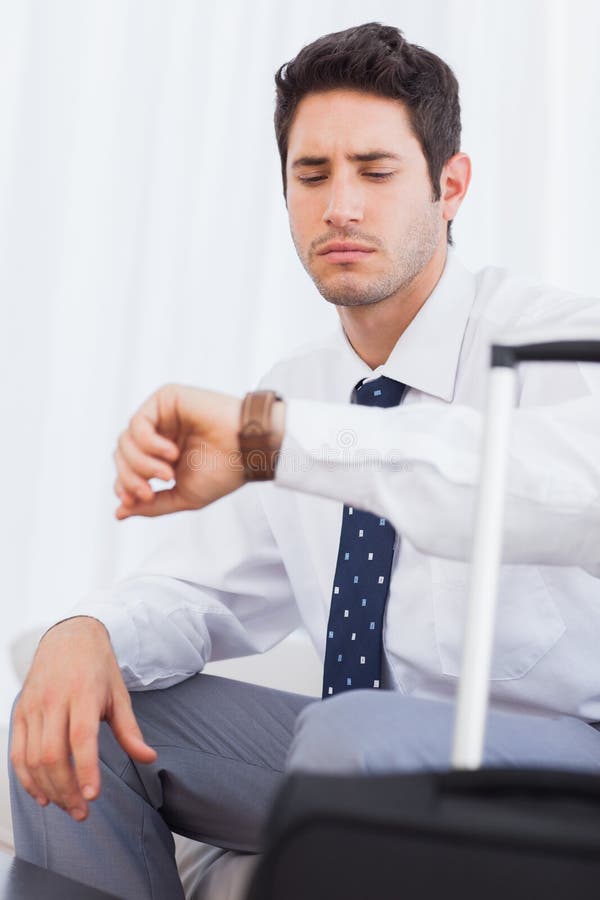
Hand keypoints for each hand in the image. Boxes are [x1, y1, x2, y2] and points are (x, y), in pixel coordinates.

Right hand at [10, 617, 156, 820]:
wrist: (69, 636)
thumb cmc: (98, 667)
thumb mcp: (119, 693)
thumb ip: (130, 730)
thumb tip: (149, 758)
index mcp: (84, 694)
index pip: (81, 737)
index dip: (86, 768)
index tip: (92, 796)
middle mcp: (55, 700)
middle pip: (53, 754)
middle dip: (66, 789)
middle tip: (82, 812)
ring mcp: (33, 706)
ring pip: (32, 758)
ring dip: (48, 789)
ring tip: (66, 806)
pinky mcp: (20, 712)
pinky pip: (17, 752)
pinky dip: (26, 779)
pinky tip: (42, 795)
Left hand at [113, 384, 244, 518]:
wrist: (248, 450)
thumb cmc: (224, 472)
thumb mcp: (184, 496)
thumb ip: (152, 505)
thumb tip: (119, 513)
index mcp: (162, 456)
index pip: (126, 469)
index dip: (124, 486)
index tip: (137, 500)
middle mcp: (159, 434)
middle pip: (122, 455)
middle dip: (130, 477)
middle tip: (150, 491)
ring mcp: (162, 415)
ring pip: (126, 440)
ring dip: (141, 463)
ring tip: (167, 472)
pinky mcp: (166, 399)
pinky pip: (138, 423)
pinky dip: (148, 443)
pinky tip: (171, 452)